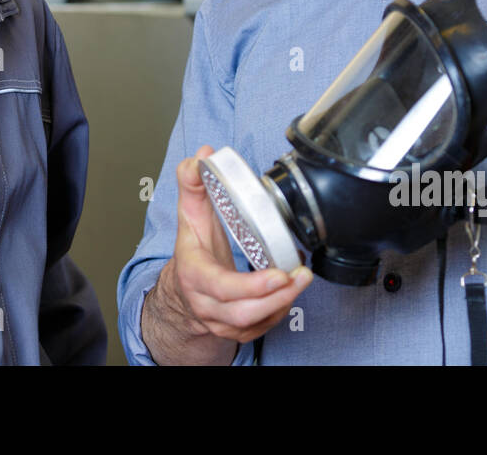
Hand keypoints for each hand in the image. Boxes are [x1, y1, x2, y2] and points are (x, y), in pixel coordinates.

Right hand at [143, 146, 311, 363]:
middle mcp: (205, 303)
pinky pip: (261, 329)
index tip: (278, 274)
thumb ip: (194, 183)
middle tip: (300, 275)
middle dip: (275, 296)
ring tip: (302, 279)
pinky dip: (279, 311)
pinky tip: (290, 292)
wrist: (183, 289)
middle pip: (242, 311)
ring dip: (283, 303)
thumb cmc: (193, 250)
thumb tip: (203, 155)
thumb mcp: (189, 214)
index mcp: (194, 274)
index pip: (219, 286)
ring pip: (254, 323)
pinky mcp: (235, 330)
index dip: (250, 285)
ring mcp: (220, 321)